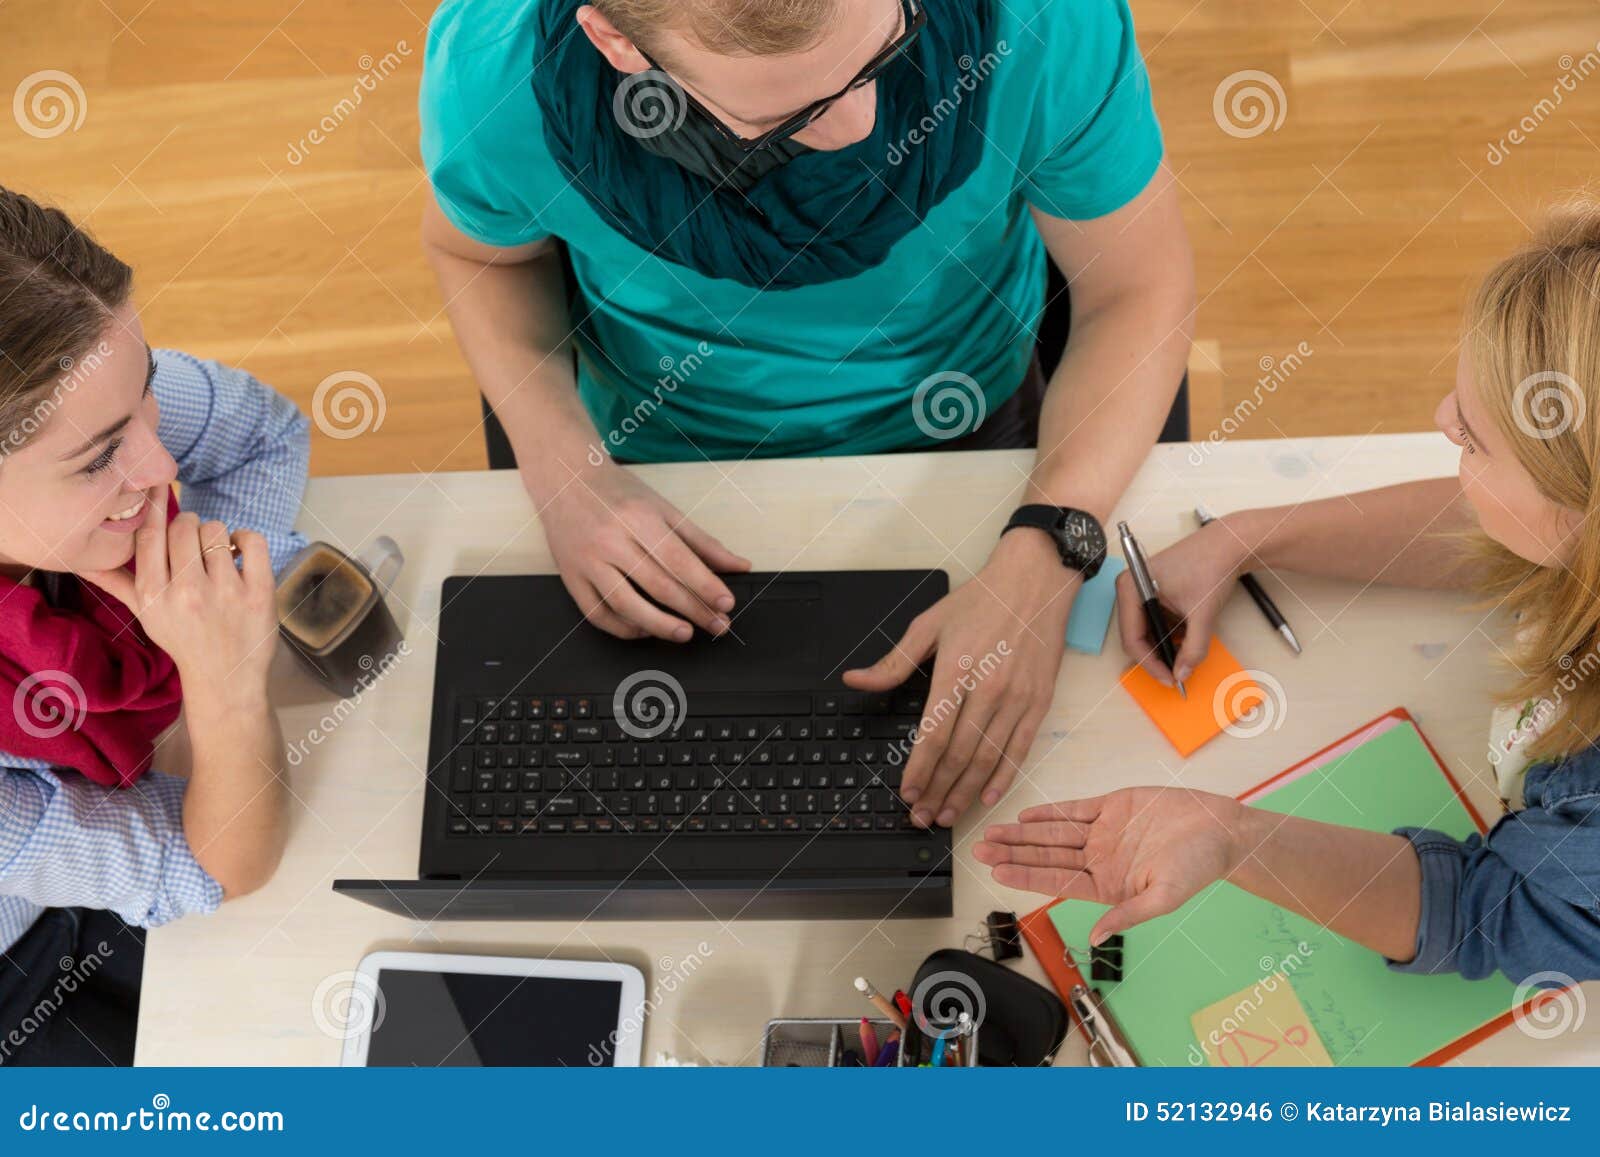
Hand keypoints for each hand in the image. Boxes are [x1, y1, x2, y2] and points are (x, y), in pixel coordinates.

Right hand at [82, 505, 276, 699]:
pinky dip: (246, 539)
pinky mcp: (258, 592)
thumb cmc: (183, 640)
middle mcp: (186, 592)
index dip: (154, 506)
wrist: (224, 678)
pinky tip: (239, 553)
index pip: (149, 534)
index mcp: (153, 594)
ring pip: (216, 530)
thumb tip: (78, 558)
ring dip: (216, 536)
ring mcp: (224, 592)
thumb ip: (115, 582)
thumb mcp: (145, 614)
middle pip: (184, 525)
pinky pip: (252, 540)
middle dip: (189, 526)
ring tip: (216, 556)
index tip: (158, 488)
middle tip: (194, 544)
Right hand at [535, 460, 751, 641]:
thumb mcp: (663, 508)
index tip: (726, 603)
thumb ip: (702, 541)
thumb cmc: (617, 492)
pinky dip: (623, 628)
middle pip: (657, 585)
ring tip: (684, 633)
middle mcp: (611, 540)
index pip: (679, 560)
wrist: (564, 478)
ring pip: (625, 604)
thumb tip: (738, 565)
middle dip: (693, 610)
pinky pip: (597, 614)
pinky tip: (645, 629)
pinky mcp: (570, 577)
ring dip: (659, 625)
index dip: (705, 586)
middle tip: (717, 625)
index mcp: (638, 518)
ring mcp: (587, 561)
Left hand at [844, 529, 1072, 827]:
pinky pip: (1020, 749)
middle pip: (959, 754)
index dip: (918, 770)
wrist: (1035, 580)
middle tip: (922, 816)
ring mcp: (1017, 697)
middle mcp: (988, 687)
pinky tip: (987, 796)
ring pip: (988, 758)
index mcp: (956, 669)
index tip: (906, 792)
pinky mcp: (1040, 701)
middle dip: (937, 791)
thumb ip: (893, 662)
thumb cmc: (981, 600)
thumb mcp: (929, 624)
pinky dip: (1003, 776)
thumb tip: (855, 680)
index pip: (933, 733)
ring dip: (965, 792)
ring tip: (948, 815)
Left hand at [975, 788, 1246, 944]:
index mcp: (1107, 885)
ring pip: (1053, 833)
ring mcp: (1104, 833)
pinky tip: (1026, 815)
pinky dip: (1050, 812)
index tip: (997, 873)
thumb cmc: (1198, 866)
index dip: (1025, 876)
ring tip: (992, 832)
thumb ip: (1127, 916)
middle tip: (980, 849)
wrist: (1221, 829)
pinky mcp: (1112, 807)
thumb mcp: (1164, 897)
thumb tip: (1096, 937)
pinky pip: (1074, 810)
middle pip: (1046, 857)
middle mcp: (1099, 859)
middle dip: (1013, 853)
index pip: (1056, 881)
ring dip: (1023, 833)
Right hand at [1115, 516, 1250, 686]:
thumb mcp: (1202, 614)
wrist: (1230, 542)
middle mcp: (1130, 586)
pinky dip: (1170, 631)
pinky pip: (1156, 618)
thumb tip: (1182, 673)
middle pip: (1135, 635)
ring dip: (1164, 644)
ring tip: (1186, 653)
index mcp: (1131, 587)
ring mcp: (1141, 587)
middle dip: (1156, 656)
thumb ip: (1193, 648)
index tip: (1169, 679)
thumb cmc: (1211, 566)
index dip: (1150, 663)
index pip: (1132, 638)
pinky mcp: (1154, 588)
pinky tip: (1187, 634)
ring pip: (1146, 629)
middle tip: (1176, 673)